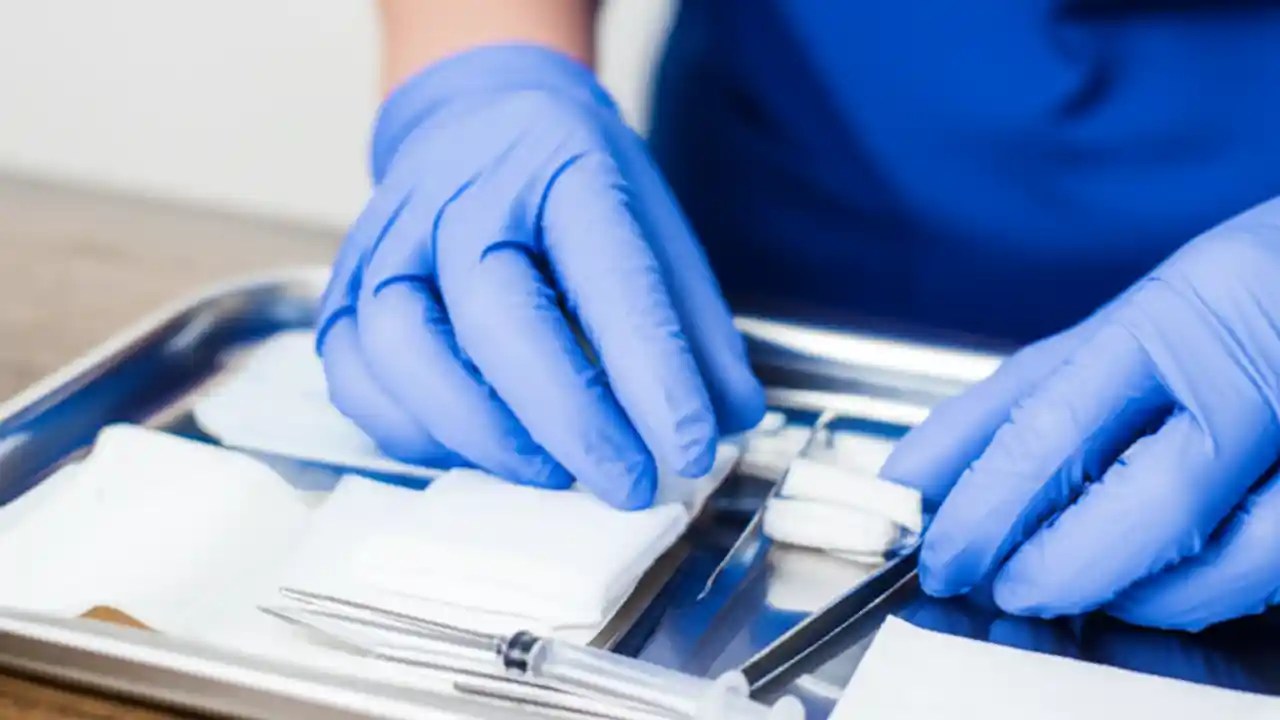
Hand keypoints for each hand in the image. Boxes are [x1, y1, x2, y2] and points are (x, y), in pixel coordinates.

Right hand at [318, 45, 763, 508]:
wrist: (477, 121)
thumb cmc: (573, 190)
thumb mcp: (656, 229)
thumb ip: (694, 329)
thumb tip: (724, 422)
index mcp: (562, 164)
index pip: (606, 270)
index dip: (650, 371)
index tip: (689, 448)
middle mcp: (462, 192)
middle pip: (494, 308)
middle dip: (567, 416)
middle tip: (625, 483)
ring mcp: (389, 237)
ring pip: (400, 343)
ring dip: (478, 432)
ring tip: (547, 474)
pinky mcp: (346, 287)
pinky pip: (353, 373)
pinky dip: (411, 432)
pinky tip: (472, 451)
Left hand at [883, 197, 1279, 629]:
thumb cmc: (1229, 301)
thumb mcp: (1117, 332)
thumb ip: (1021, 401)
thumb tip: (919, 478)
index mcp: (1180, 317)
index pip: (1060, 426)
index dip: (987, 509)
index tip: (942, 555)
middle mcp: (1263, 377)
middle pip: (1156, 504)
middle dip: (1061, 567)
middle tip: (1004, 589)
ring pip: (1240, 558)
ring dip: (1142, 595)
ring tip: (1081, 590)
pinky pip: (1279, 571)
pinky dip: (1211, 590)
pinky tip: (1163, 585)